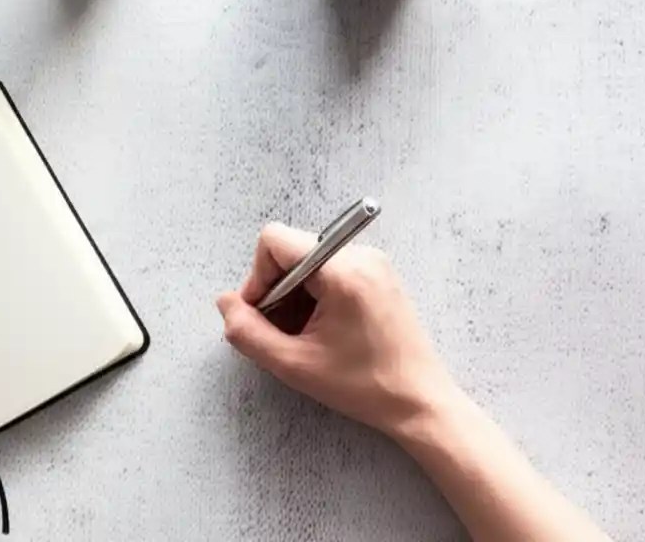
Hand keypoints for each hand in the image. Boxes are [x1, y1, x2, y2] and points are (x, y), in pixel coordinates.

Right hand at [216, 223, 460, 438]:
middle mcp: (360, 256)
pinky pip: (329, 270)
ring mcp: (373, 263)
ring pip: (308, 262)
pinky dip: (314, 296)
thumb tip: (225, 304)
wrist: (419, 403)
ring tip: (303, 335)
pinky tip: (320, 330)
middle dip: (275, 289)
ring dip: (294, 295)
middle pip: (291, 250)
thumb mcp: (293, 364)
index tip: (261, 311)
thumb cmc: (365, 386)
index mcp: (342, 271)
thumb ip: (247, 332)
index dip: (257, 276)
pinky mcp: (378, 275)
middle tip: (280, 331)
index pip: (274, 241)